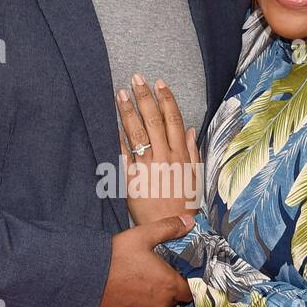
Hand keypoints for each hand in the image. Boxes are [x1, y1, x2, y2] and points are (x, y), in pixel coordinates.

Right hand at [93, 217, 194, 306]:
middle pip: (172, 302)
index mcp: (169, 284)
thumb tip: (189, 221)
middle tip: (148, 280)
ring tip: (138, 295)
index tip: (171, 277)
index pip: (188, 290)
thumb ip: (168, 228)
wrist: (83, 281)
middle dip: (165, 292)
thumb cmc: (113, 257)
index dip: (182, 283)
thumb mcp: (141, 235)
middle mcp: (162, 305)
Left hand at [117, 74, 201, 225]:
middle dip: (145, 97)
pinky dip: (118, 138)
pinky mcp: (132, 178)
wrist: (170, 227)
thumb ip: (192, 151)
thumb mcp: (195, 176)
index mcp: (180, 155)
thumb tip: (190, 129)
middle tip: (136, 79)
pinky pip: (124, 154)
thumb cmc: (184, 203)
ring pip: (138, 133)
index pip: (173, 119)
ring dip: (129, 111)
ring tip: (121, 93)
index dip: (166, 99)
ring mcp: (147, 167)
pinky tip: (112, 123)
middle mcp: (164, 157)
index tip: (159, 83)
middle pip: (154, 120)